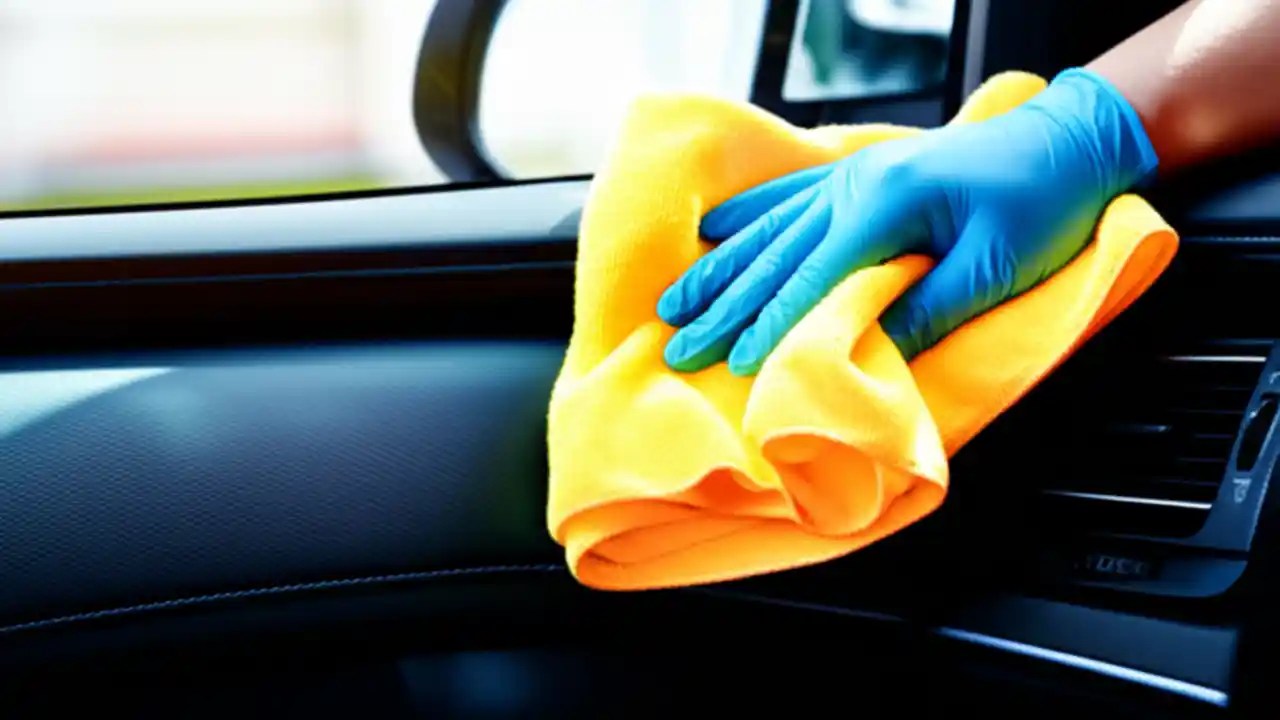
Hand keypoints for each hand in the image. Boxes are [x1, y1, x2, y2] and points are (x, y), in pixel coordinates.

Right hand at [658, 69, 1157, 374]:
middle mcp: (855, 186)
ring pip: (770, 229)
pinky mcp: (859, 175)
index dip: (770, 323)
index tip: (732, 361)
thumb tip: (864, 349)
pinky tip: (712, 230)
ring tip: (675, 301)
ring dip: (720, 269)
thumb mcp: (996, 266)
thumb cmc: (1043, 202)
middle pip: (776, 255)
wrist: (1069, 141)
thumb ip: (928, 306)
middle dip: (725, 305)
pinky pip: (789, 197)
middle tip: (678, 343)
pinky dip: (748, 217)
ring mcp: (852, 176)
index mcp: (886, 205)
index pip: (812, 276)